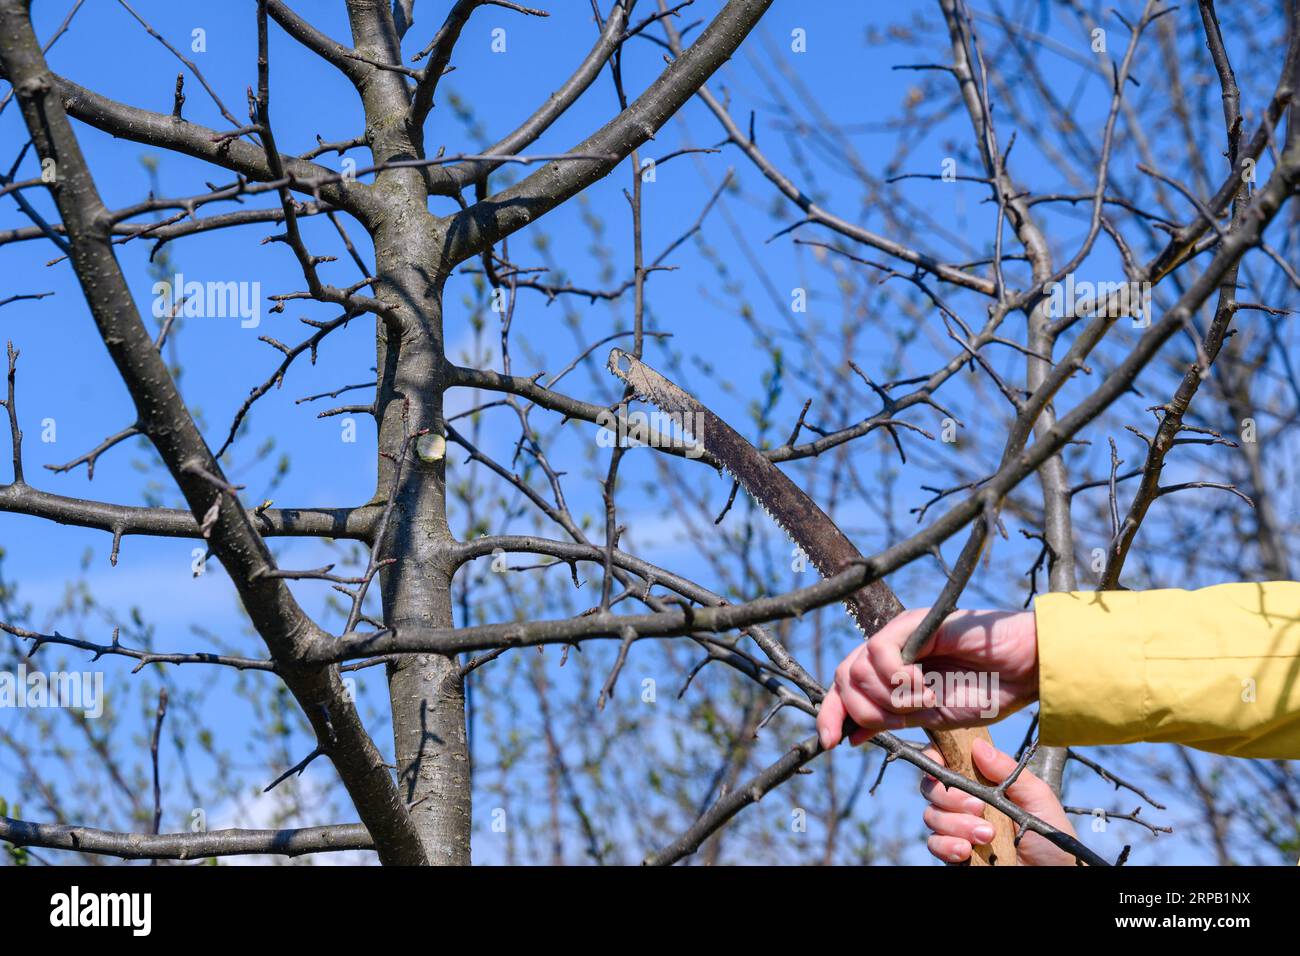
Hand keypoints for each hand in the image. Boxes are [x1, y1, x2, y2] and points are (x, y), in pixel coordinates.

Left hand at [816, 607, 1038, 747]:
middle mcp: (889, 649)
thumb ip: (889, 719)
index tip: (830, 742)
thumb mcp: (928, 716)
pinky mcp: (913, 622)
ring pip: (859, 669)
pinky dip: (898, 679)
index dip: (830, 714)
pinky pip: (880, 652)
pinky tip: (924, 687)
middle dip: (864, 708)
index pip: (843, 688)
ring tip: (926, 700)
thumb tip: (849, 736)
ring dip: (890, 697)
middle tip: (906, 715)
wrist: (1024, 672)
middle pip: (844, 678)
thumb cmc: (986, 691)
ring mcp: (900, 634)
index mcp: (889, 670)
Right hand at [920, 737, 1076, 865]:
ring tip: (987, 835)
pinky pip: (935, 844)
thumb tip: (980, 745)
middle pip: (932, 788)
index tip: (942, 765)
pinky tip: (967, 851)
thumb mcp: (1037, 798)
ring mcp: (957, 828)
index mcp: (981, 782)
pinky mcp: (954, 853)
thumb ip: (1008, 771)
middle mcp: (964, 802)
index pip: (946, 762)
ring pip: (932, 816)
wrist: (1052, 873)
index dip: (936, 758)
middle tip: (980, 808)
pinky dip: (947, 846)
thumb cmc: (1049, 835)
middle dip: (952, 797)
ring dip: (957, 825)